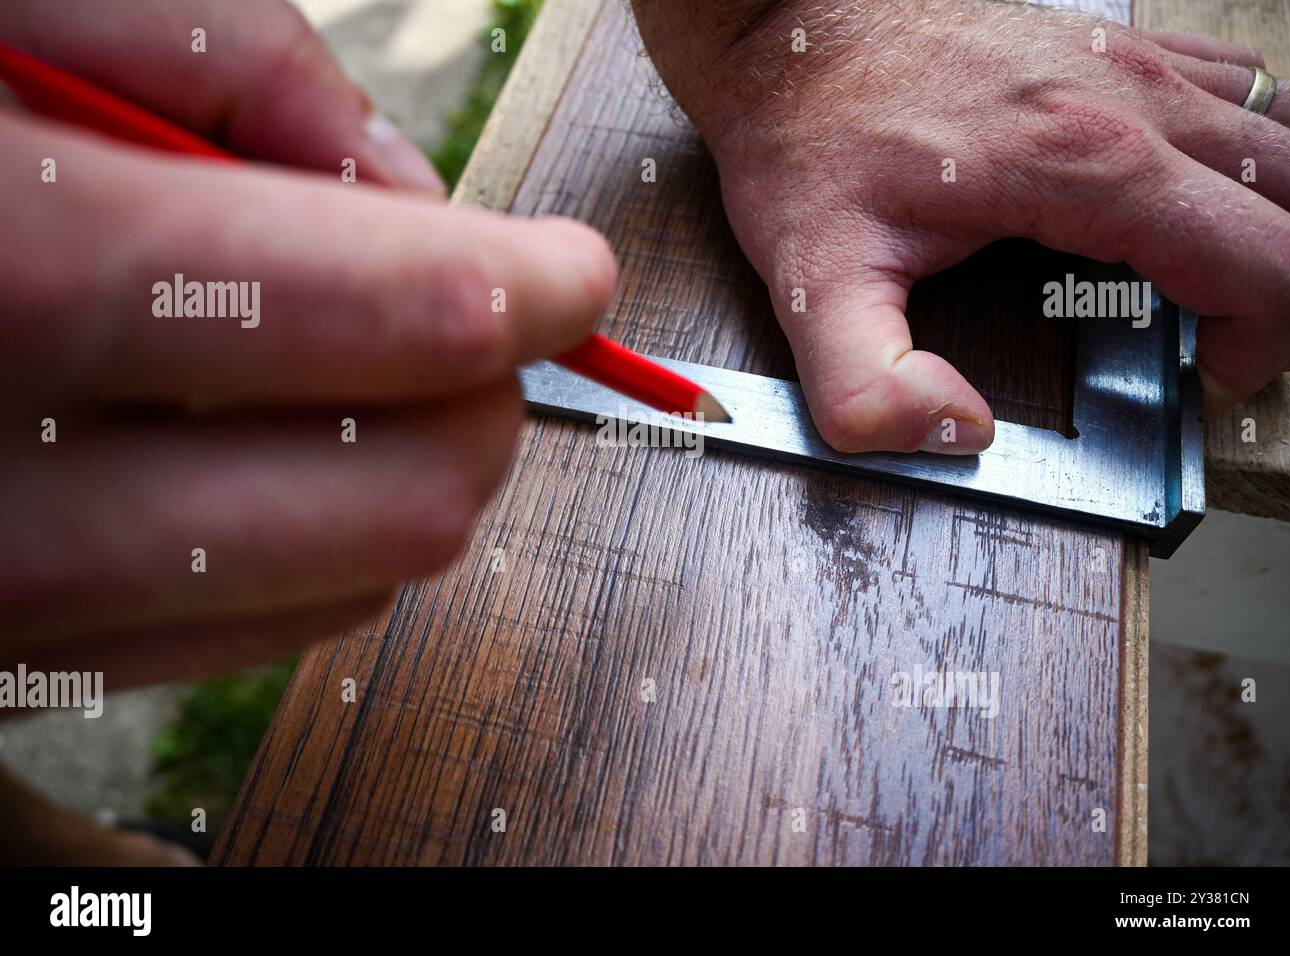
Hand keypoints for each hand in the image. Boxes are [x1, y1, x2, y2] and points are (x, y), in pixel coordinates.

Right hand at [0, 0, 616, 685]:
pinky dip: (309, 545)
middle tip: (478, 320)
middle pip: (394, 498)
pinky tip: (266, 449)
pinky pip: (245, 638)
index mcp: (0, 271)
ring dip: (400, 474)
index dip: (515, 290)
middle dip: (476, 401)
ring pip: (340, 589)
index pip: (373, 309)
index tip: (568, 273)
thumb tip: (399, 183)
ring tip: (353, 365)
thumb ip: (219, 53)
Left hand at [635, 0, 1289, 451]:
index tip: (1203, 368)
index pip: (1271, 261)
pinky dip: (1252, 152)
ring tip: (1221, 274)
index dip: (1264, 339)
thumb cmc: (808, 136)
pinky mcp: (1115, 47)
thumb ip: (868, 384)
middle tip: (1219, 337)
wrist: (791, 30)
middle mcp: (1133, 100)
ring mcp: (1134, 62)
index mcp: (1085, 166)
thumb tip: (954, 431)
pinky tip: (1194, 194)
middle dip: (1283, 292)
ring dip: (1279, 219)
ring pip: (1288, 137)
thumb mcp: (814, 282)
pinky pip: (1241, 87)